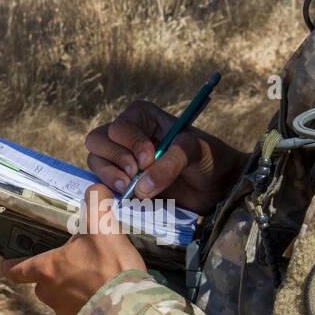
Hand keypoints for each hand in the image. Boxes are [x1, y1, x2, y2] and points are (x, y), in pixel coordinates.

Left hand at [1, 183, 145, 314]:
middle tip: (74, 264)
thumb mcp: (104, 226)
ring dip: (70, 292)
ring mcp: (63, 313)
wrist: (132, 308)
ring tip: (92, 281)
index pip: (15, 269)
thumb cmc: (112, 267)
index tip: (9, 263)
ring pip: (59, 300)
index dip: (11, 265)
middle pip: (41, 283)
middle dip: (54, 275)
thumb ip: (96, 202)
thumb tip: (95, 190)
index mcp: (47, 269)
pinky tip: (102, 297)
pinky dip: (85, 307)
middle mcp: (49, 293)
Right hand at [84, 99, 245, 212]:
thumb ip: (169, 164)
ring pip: (95, 161)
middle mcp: (127, 135)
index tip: (150, 159)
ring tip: (129, 189)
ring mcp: (122, 159)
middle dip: (115, 159)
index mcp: (141, 117)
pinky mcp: (123, 182)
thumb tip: (141, 187)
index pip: (120, 127)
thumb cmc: (208, 158)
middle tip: (135, 174)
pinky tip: (127, 197)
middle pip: (98, 140)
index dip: (131, 144)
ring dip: (109, 175)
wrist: (218, 186)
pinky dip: (110, 190)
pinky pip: (103, 183)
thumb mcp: (193, 150)